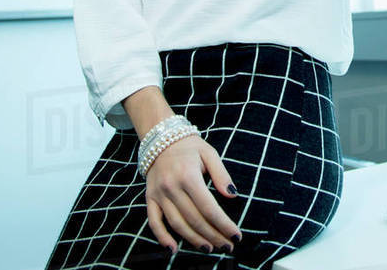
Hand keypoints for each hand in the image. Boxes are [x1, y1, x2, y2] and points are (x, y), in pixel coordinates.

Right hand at [144, 134, 242, 254]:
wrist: (161, 138)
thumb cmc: (190, 146)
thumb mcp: (210, 154)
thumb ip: (221, 174)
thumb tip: (233, 195)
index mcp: (189, 176)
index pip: (209, 208)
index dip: (223, 224)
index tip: (236, 235)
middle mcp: (172, 187)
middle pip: (194, 219)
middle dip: (213, 235)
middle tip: (227, 246)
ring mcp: (159, 194)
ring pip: (177, 224)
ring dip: (194, 240)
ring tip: (210, 248)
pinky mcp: (150, 198)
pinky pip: (153, 221)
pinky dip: (162, 237)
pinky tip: (173, 249)